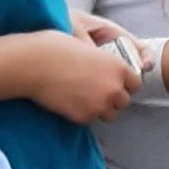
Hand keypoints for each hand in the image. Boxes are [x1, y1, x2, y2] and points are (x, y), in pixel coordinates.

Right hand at [26, 24, 143, 124]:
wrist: (34, 64)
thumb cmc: (56, 48)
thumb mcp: (89, 49)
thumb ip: (104, 64)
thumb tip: (109, 75)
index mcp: (118, 67)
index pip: (135, 84)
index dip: (124, 83)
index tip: (113, 83)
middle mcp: (114, 88)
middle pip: (124, 102)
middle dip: (113, 98)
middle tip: (95, 91)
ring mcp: (100, 105)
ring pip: (109, 114)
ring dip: (100, 108)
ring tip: (83, 97)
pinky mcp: (84, 117)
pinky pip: (90, 120)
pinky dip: (83, 113)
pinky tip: (70, 101)